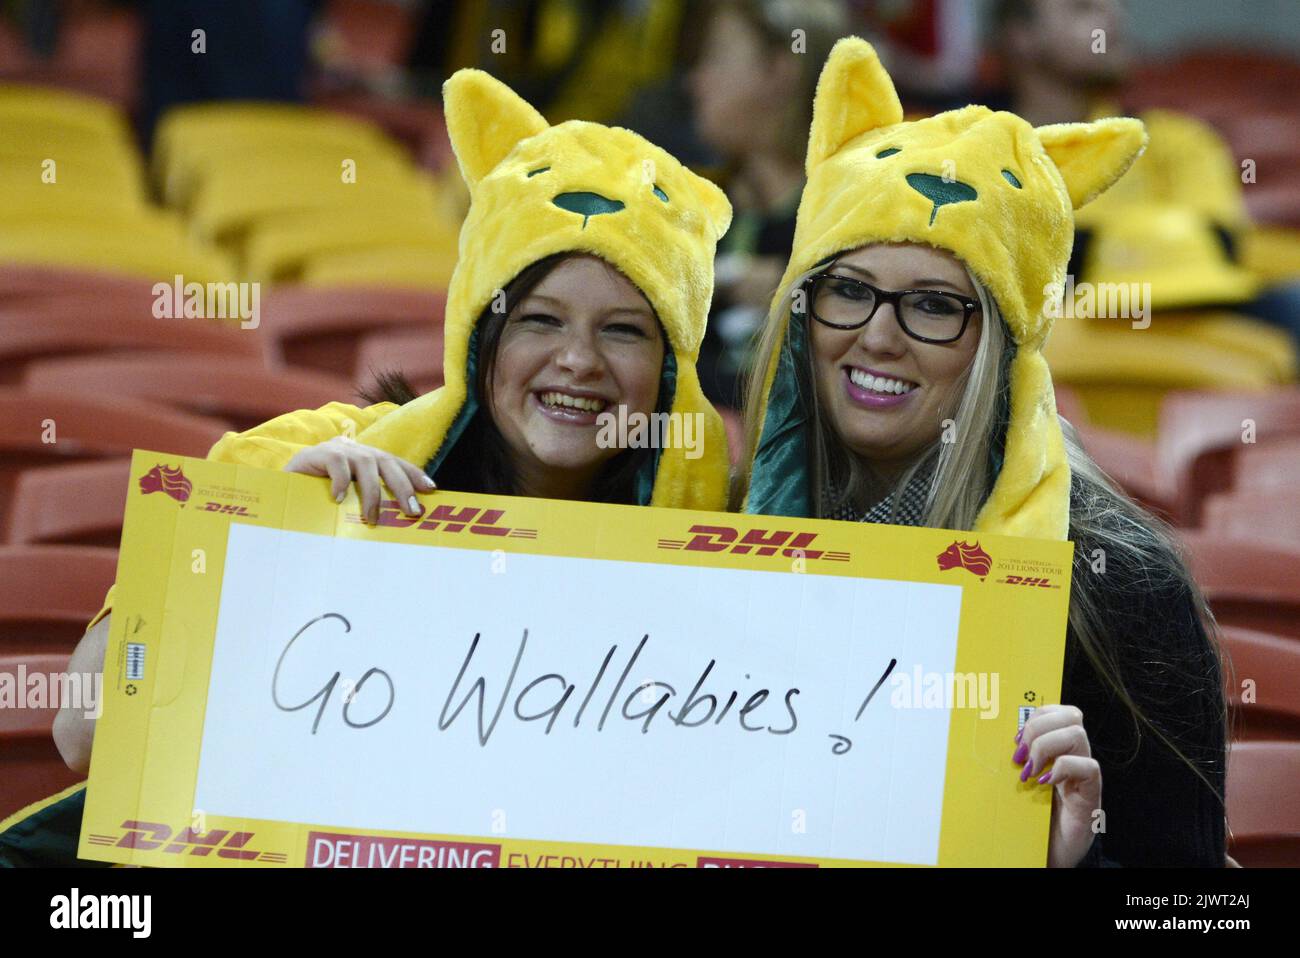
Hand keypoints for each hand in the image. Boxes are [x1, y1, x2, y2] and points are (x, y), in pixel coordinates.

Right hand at [284, 436, 434, 523]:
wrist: (279, 487)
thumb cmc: (317, 497)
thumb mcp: (348, 499)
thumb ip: (367, 501)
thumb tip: (396, 520)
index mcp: (366, 458)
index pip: (395, 463)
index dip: (414, 473)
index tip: (431, 489)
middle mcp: (355, 450)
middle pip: (386, 461)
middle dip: (402, 485)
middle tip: (412, 510)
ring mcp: (337, 449)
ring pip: (365, 463)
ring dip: (373, 492)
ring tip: (372, 517)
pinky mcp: (317, 453)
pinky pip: (336, 463)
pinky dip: (342, 482)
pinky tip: (339, 499)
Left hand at [1014, 704, 1101, 867]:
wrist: (1044, 853)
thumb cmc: (1027, 817)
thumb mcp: (1016, 781)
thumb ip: (1013, 760)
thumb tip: (989, 739)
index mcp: (1057, 750)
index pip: (1058, 711)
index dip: (1036, 715)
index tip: (1015, 737)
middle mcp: (1074, 758)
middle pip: (1071, 715)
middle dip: (1039, 727)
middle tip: (1021, 754)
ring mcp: (1084, 776)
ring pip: (1078, 735)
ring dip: (1046, 746)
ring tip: (1030, 771)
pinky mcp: (1090, 796)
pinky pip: (1088, 767)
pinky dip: (1062, 769)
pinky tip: (1043, 784)